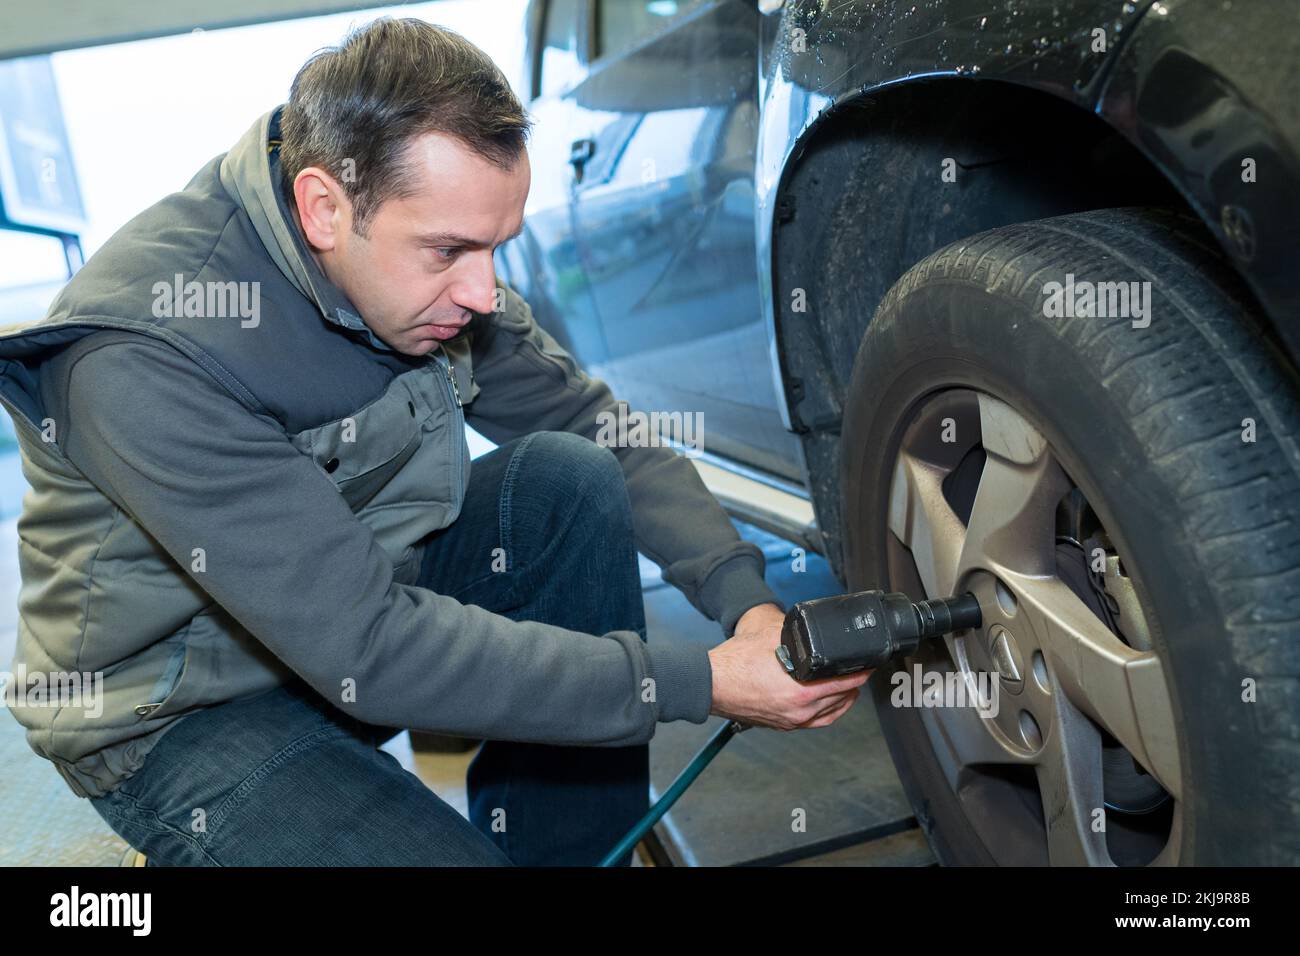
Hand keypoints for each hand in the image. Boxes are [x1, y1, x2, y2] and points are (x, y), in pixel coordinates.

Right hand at [708, 602, 869, 730]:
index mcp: (800, 692)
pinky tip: (828, 702)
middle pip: (842, 700)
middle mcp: (798, 712)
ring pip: (830, 714)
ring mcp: (790, 721)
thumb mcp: (771, 636)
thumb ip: (798, 634)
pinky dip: (827, 711)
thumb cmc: (734, 663)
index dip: (861, 671)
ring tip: (850, 686)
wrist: (710, 682)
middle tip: (862, 670)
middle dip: (855, 684)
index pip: (845, 683)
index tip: (870, 663)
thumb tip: (814, 627)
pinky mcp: (781, 724)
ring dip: (844, 700)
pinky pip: (814, 722)